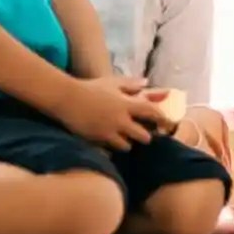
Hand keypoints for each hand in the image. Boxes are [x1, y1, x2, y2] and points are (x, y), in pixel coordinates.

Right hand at [54, 76, 169, 150]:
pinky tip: (111, 143)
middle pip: (142, 135)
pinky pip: (110, 150)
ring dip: (128, 143)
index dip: (161, 118)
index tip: (166, 123)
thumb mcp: (112, 82)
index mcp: (126, 104)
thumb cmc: (90, 88)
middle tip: (144, 135)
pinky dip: (113, 148)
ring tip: (125, 139)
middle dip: (145, 136)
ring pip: (127, 146)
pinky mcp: (96, 140)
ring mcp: (108, 132)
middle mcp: (120, 120)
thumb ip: (131, 84)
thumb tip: (146, 82)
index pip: (151, 112)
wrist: (67, 99)